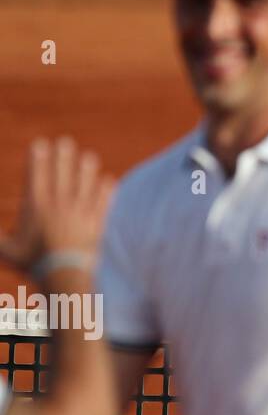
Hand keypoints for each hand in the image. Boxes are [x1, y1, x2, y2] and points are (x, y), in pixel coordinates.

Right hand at [0, 137, 114, 270]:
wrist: (66, 273)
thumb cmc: (34, 263)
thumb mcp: (9, 252)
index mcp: (37, 208)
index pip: (37, 177)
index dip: (38, 159)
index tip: (40, 143)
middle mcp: (59, 204)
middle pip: (62, 175)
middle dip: (63, 157)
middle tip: (65, 141)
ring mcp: (80, 211)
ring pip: (85, 184)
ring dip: (87, 169)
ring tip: (89, 156)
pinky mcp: (97, 220)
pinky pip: (103, 201)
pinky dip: (106, 190)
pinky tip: (109, 180)